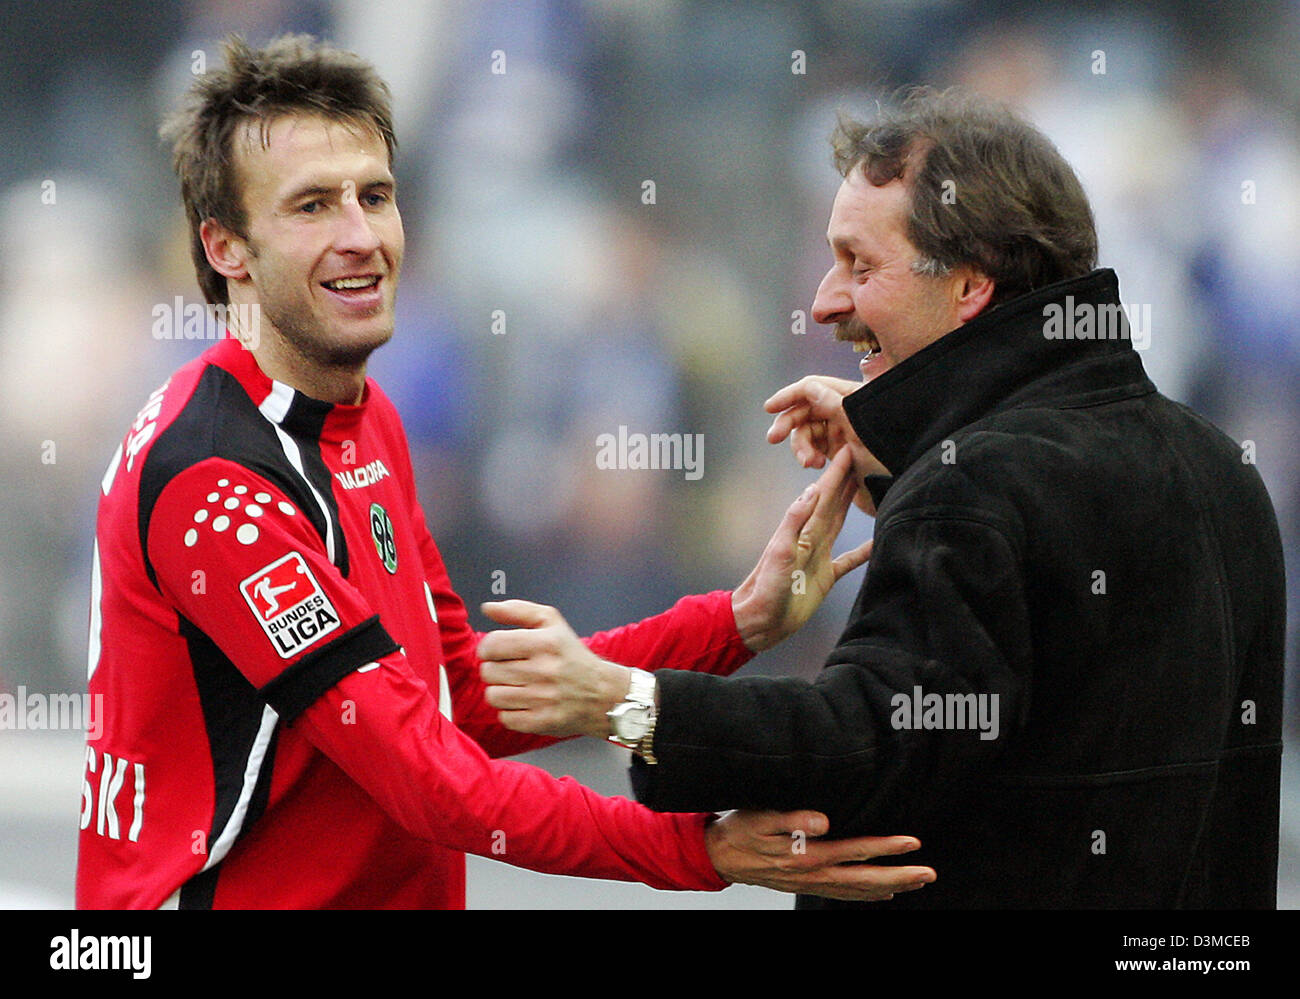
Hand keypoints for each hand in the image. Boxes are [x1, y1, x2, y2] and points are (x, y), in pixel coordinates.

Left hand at [478, 600, 629, 736]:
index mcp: (545, 643)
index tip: (496, 651)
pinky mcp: (543, 722)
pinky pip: (504, 718)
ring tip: (518, 687)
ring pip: (493, 696)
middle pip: (489, 672)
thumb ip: (517, 610)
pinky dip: (510, 712)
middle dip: (495, 670)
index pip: (492, 645)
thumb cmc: (572, 656)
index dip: (487, 648)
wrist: (603, 693)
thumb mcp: (551, 623)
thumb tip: (487, 608)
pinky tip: (525, 704)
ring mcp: (544, 698)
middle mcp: (545, 670)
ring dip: (501, 692)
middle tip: (512, 669)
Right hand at [704, 809, 934, 901]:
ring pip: (858, 890)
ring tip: (917, 882)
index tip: (911, 842)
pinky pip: (844, 894)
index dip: (884, 847)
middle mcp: (813, 874)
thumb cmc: (739, 830)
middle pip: (864, 878)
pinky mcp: (806, 884)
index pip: (854, 851)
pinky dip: (866, 895)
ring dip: (890, 886)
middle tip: (929, 873)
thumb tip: (825, 820)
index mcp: (806, 855)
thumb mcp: (760, 817)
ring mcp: (811, 883)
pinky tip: (882, 893)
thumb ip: (793, 817)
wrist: (718, 854)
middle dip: (900, 876)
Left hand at [731, 447, 872, 651]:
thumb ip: (794, 521)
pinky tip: (876, 542)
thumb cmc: (765, 588)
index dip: (835, 474)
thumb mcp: (779, 552)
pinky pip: (849, 560)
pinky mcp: (825, 577)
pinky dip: (863, 551)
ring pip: (839, 524)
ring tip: (866, 488)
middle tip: (860, 460)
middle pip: (833, 505)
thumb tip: (810, 490)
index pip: (822, 497)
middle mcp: (811, 540)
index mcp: (801, 532)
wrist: (761, 620)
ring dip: (851, 506)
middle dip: (845, 482)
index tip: (847, 452)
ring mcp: (819, 558)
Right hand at [765, 375, 888, 513]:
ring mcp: (840, 432)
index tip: (770, 408)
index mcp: (851, 398)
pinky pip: (813, 448)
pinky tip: (817, 466)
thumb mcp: (860, 431)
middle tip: (773, 439)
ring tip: (810, 464)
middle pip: (805, 410)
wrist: (899, 493)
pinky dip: (810, 456)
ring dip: (801, 447)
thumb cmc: (888, 460)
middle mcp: (844, 412)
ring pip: (806, 432)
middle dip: (789, 424)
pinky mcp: (837, 451)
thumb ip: (835, 406)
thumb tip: (810, 387)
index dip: (789, 395)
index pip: (813, 388)